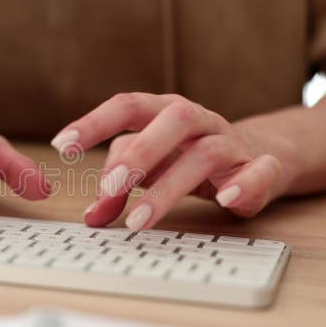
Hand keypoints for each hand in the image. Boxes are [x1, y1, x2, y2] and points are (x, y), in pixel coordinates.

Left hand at [51, 93, 288, 229]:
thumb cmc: (190, 158)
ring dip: (169, 189)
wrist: (262, 155)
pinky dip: (244, 184)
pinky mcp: (263, 167)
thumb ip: (117, 187)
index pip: (127, 106)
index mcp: (164, 112)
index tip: (62, 144)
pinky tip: (223, 201)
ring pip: (206, 154)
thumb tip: (92, 216)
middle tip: (108, 189)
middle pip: (170, 122)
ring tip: (139, 221)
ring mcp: (232, 142)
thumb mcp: (150, 168)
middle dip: (137, 156)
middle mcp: (199, 120)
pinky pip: (260, 171)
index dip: (94, 122)